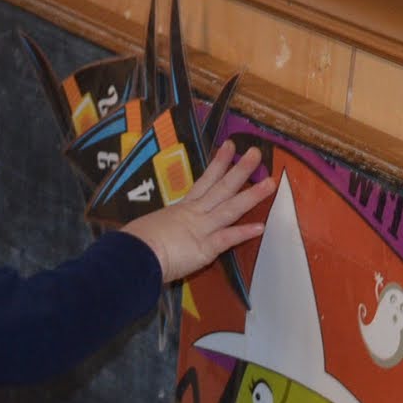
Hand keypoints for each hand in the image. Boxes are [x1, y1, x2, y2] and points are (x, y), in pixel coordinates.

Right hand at [121, 141, 274, 283]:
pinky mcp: (203, 248)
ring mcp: (200, 229)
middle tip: (256, 153)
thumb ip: (163, 229)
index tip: (230, 147)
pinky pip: (226, 239)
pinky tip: (261, 227)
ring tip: (270, 183)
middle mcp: (194, 214)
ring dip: (251, 196)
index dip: (219, 164)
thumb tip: (158, 232)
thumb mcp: (150, 229)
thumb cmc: (135, 244)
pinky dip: (243, 233)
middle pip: (221, 188)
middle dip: (240, 170)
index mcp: (182, 209)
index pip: (205, 182)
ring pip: (230, 208)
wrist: (132, 256)